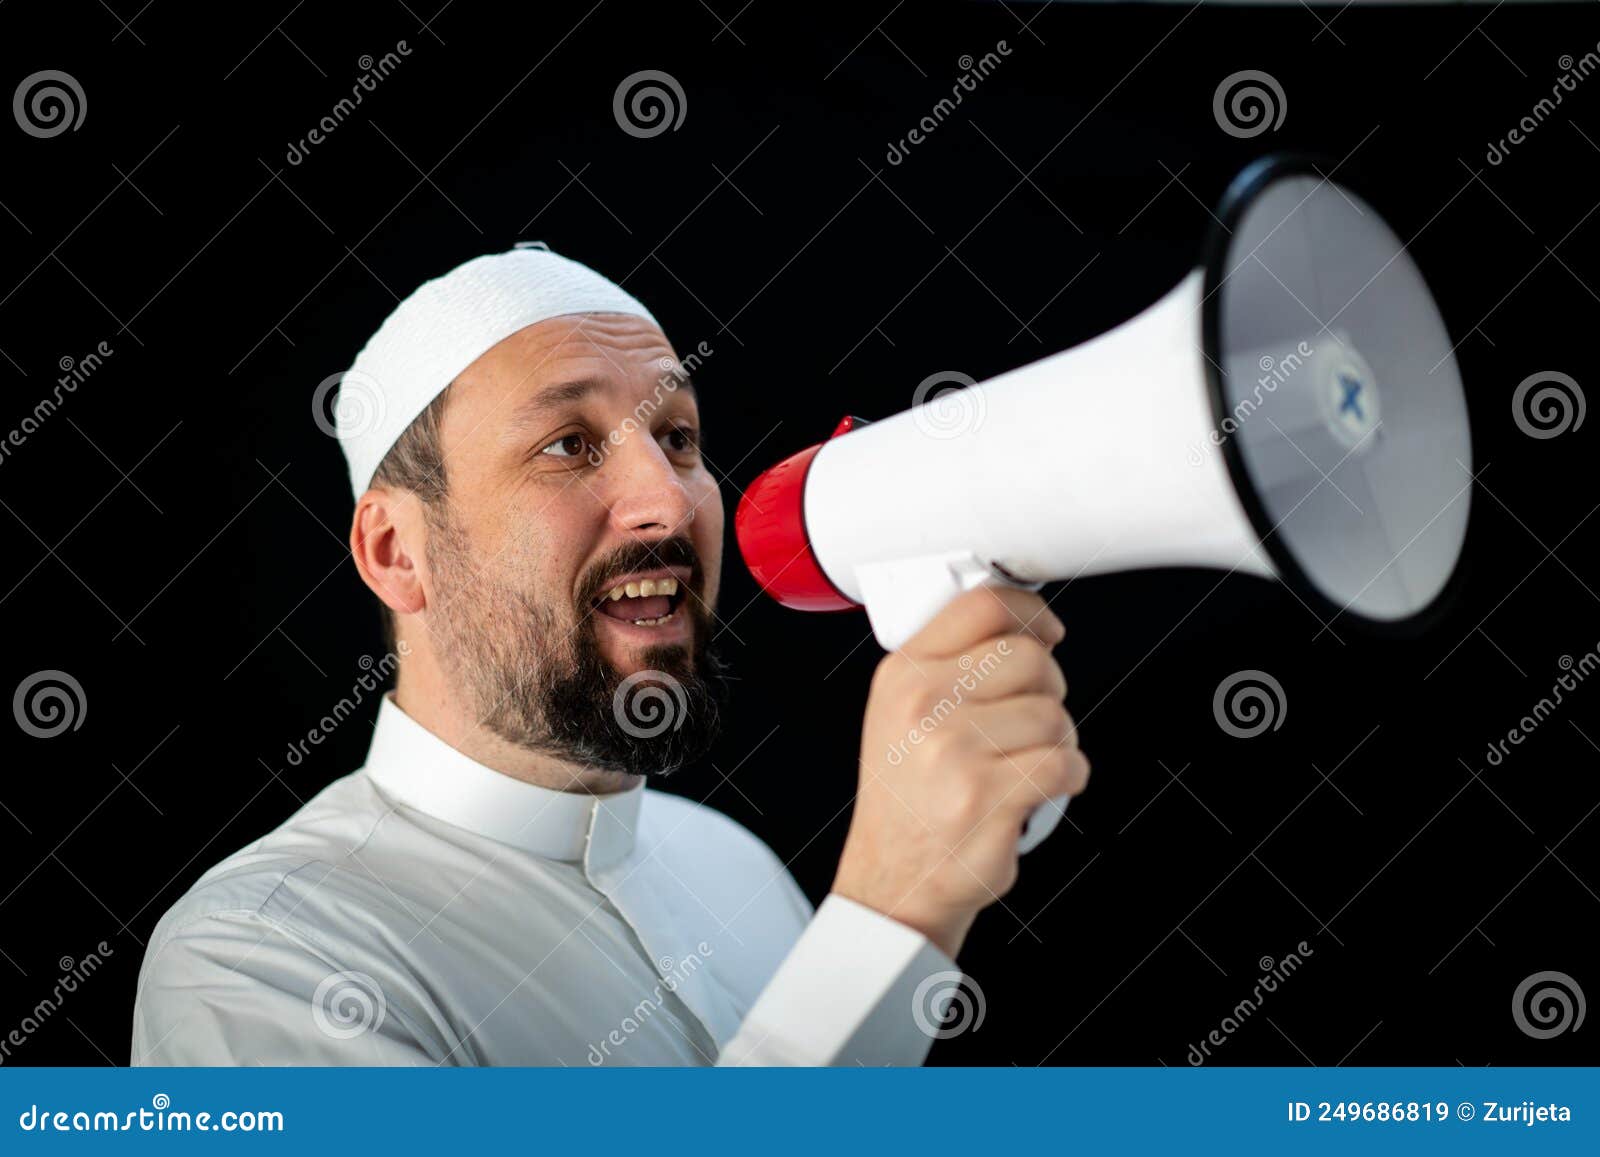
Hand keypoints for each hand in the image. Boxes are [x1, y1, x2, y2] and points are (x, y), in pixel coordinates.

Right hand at [831, 586, 1090, 958]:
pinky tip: (1042, 788)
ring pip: (1053, 714)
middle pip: (1030, 658)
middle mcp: (922, 706)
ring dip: (1058, 741)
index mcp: (903, 675)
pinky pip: (1065, 763)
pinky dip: (1069, 776)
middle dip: (1049, 689)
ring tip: (1026, 764)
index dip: (1030, 613)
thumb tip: (1021, 626)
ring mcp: (953, 751)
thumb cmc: (908, 798)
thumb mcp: (900, 714)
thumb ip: (948, 665)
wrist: (894, 880)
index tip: (1046, 630)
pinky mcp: (987, 797)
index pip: (981, 607)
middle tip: (1032, 720)